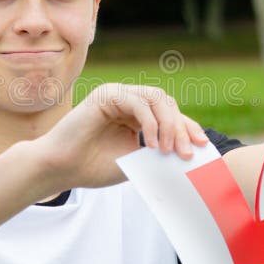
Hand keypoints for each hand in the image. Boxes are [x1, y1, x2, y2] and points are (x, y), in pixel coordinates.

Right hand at [37, 83, 208, 188]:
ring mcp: (117, 95)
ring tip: (169, 149)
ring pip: (156, 99)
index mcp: (135, 115)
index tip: (202, 146)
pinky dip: (150, 122)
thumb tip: (190, 154)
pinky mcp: (107, 95)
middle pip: (167, 104)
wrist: (61, 169)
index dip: (188, 128)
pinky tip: (151, 143)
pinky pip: (138, 102)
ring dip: (168, 124)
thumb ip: (158, 153)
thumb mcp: (136, 161)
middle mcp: (128, 100)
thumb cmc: (93, 167)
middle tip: (187, 153)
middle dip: (181, 128)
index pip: (169, 114)